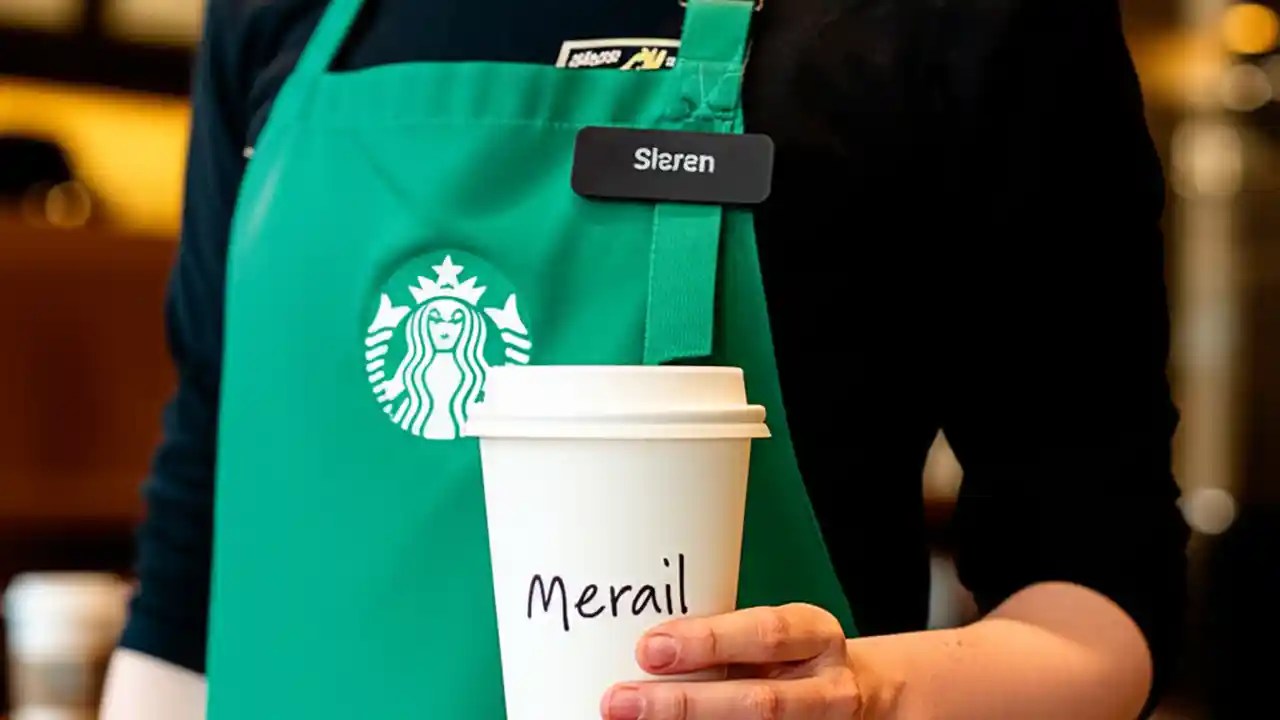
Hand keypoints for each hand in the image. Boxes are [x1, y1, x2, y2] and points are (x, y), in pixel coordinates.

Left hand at [600, 603, 861, 719]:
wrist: (856, 694)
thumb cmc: (790, 656)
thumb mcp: (773, 633)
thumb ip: (724, 640)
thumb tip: (640, 650)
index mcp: (814, 635)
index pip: (765, 634)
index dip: (708, 642)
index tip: (648, 648)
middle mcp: (829, 688)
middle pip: (758, 702)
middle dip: (683, 705)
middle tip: (620, 702)